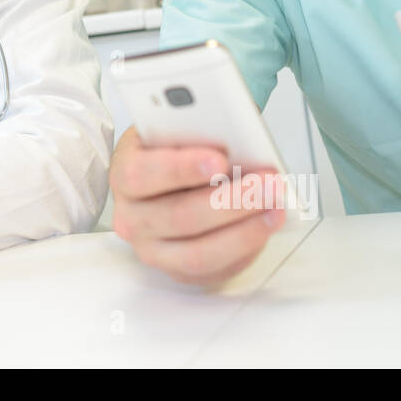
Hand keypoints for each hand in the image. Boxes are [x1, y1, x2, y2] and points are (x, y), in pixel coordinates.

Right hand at [109, 126, 285, 285]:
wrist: (171, 179)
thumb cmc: (177, 150)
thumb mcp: (177, 129)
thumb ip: (197, 131)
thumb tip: (237, 141)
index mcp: (125, 173)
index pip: (143, 175)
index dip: (181, 169)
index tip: (220, 160)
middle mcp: (132, 217)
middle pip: (179, 217)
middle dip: (230, 200)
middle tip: (267, 183)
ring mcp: (153, 249)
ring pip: (198, 251)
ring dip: (244, 229)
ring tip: (276, 206)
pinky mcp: (179, 271)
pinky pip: (215, 269)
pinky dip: (247, 247)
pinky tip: (267, 224)